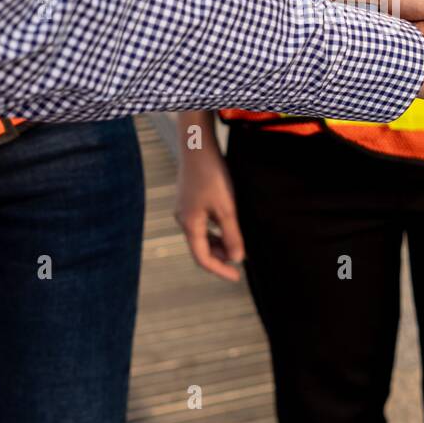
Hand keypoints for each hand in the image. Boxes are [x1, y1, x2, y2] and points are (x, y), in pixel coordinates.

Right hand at [175, 143, 244, 282]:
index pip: (203, 258)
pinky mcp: (190, 197)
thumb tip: (237, 259)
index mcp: (189, 224)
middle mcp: (183, 218)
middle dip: (220, 256)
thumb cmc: (212, 175)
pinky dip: (216, 228)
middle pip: (201, 247)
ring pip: (202, 233)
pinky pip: (202, 221)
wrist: (197, 145)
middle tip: (240, 260)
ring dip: (219, 242)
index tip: (236, 277)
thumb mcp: (227, 208)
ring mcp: (186, 207)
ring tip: (237, 244)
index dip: (220, 270)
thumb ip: (232, 234)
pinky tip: (229, 223)